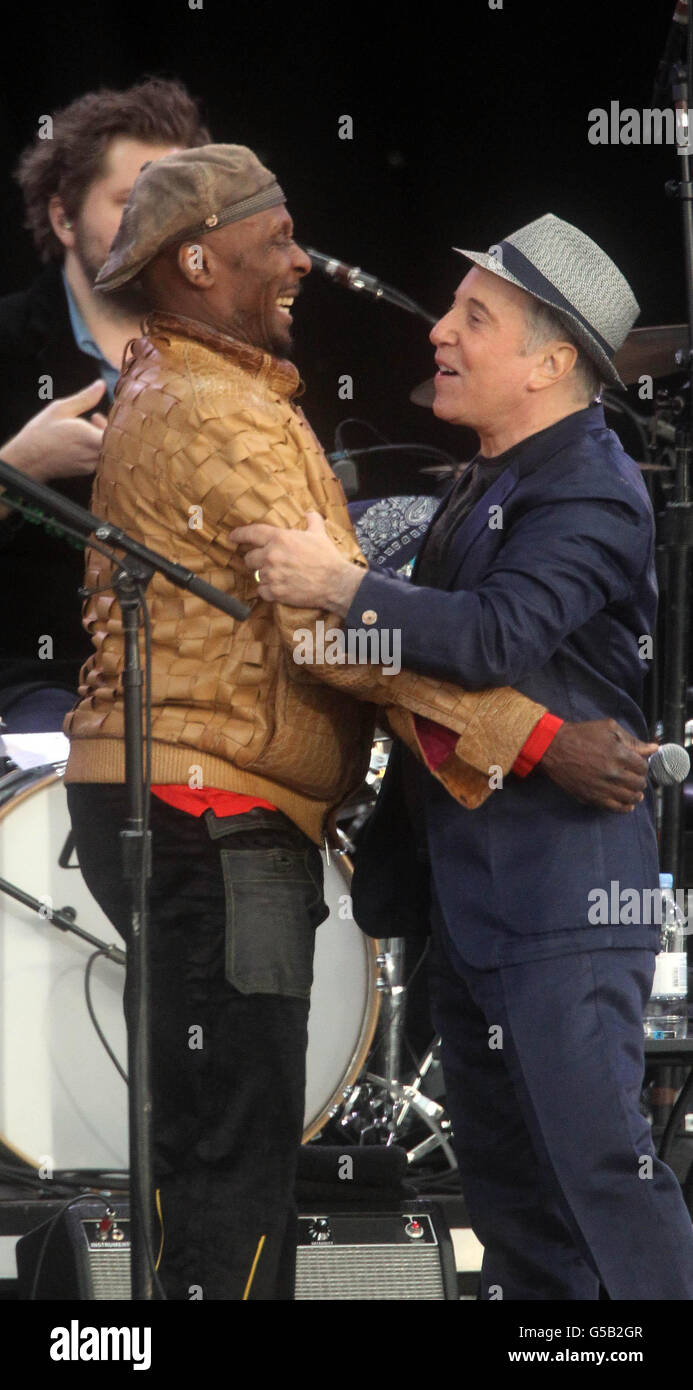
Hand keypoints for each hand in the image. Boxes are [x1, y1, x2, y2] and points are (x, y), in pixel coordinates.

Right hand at [0, 379, 107, 486]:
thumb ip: (85, 398)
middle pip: (116, 443)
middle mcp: (94, 455)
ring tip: (88, 426)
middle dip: (109, 428)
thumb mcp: (62, 408)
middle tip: (94, 418)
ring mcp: (91, 465)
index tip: (101, 413)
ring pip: (109, 452)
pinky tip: (82, 440)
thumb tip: (101, 384)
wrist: (27, 459)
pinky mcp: (86, 471)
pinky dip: (96, 447)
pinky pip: (100, 459)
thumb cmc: (42, 432)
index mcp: (91, 438)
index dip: (116, 421)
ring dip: (102, 438)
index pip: (119, 433)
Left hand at [229, 511, 364, 612]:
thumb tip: (309, 513)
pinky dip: (268, 590)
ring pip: (256, 575)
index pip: (251, 533)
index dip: (239, 534)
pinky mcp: (275, 592)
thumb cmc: (327, 557)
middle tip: (266, 562)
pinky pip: (262, 591)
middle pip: (249, 558)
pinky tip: (278, 588)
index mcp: (279, 538)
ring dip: (264, 575)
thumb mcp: (319, 534)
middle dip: (255, 560)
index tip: (232, 537)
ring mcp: (272, 575)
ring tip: (277, 575)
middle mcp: (271, 556)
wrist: (335, 582)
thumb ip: (311, 520)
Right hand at [540, 718, 657, 812]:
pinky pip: (615, 808)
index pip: (643, 767)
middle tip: (634, 777)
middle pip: (638, 783)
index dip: (642, 765)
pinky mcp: (592, 797)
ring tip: (633, 791)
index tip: (637, 765)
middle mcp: (613, 773)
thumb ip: (632, 740)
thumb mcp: (608, 729)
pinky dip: (624, 808)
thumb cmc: (580, 735)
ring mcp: (602, 787)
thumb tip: (653, 748)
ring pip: (630, 798)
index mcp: (619, 754)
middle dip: (639, 779)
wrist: (553, 747)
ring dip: (635, 794)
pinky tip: (627, 805)